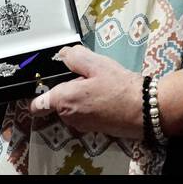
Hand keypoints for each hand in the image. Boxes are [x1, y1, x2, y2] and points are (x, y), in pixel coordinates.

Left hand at [27, 45, 142, 137]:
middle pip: (57, 100)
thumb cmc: (120, 87)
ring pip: (71, 107)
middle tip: (85, 76)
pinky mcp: (94, 129)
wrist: (146, 110)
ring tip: (99, 85)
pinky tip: (105, 95)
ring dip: (79, 96)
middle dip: (66, 88)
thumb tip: (62, 54)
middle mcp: (69, 117)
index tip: (43, 82)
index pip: (37, 104)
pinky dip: (90, 104)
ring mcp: (82, 125)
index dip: (38, 92)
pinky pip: (84, 113)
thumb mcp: (96, 63)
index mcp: (64, 101)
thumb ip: (73, 57)